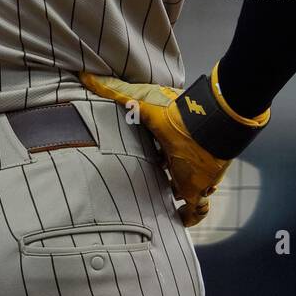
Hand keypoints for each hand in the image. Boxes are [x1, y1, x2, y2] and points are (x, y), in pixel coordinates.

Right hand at [80, 68, 268, 226]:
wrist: (209, 125)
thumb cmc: (175, 111)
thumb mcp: (139, 99)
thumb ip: (114, 90)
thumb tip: (85, 75)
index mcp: (161, 135)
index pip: (150, 146)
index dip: (142, 151)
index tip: (128, 157)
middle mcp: (174, 154)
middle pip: (163, 168)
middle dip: (154, 175)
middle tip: (137, 184)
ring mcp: (187, 173)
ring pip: (178, 189)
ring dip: (169, 195)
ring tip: (153, 207)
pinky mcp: (197, 189)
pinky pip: (195, 210)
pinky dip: (189, 217)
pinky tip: (178, 221)